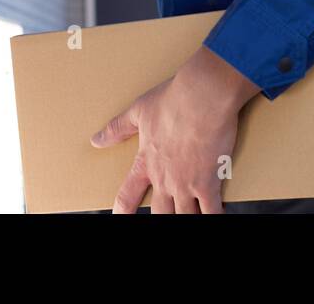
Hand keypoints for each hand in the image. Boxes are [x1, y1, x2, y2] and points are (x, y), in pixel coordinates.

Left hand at [91, 50, 253, 213]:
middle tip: (165, 213)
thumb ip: (117, 128)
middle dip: (162, 217)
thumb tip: (96, 140)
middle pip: (160, 214)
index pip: (127, 195)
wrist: (201, 96)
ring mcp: (186, 184)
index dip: (122, 211)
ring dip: (188, 216)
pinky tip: (217, 214)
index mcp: (146, 163)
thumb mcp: (138, 111)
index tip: (119, 217)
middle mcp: (164, 179)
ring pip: (185, 216)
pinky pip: (211, 211)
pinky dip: (214, 215)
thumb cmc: (172, 100)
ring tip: (191, 212)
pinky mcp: (209, 183)